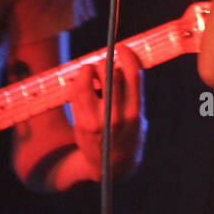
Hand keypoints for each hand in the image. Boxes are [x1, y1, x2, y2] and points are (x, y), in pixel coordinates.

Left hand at [70, 47, 145, 179]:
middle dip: (105, 62)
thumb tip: (122, 64)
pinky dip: (79, 84)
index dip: (126, 57)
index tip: (121, 47)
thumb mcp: (139, 117)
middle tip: (105, 61)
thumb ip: (132, 95)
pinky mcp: (80, 123)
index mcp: (135, 113)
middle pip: (109, 75)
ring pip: (86, 84)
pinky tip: (84, 84)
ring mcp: (96, 121)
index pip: (132, 76)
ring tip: (92, 72)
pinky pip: (75, 95)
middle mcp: (116, 117)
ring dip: (88, 71)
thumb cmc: (128, 135)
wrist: (111, 166)